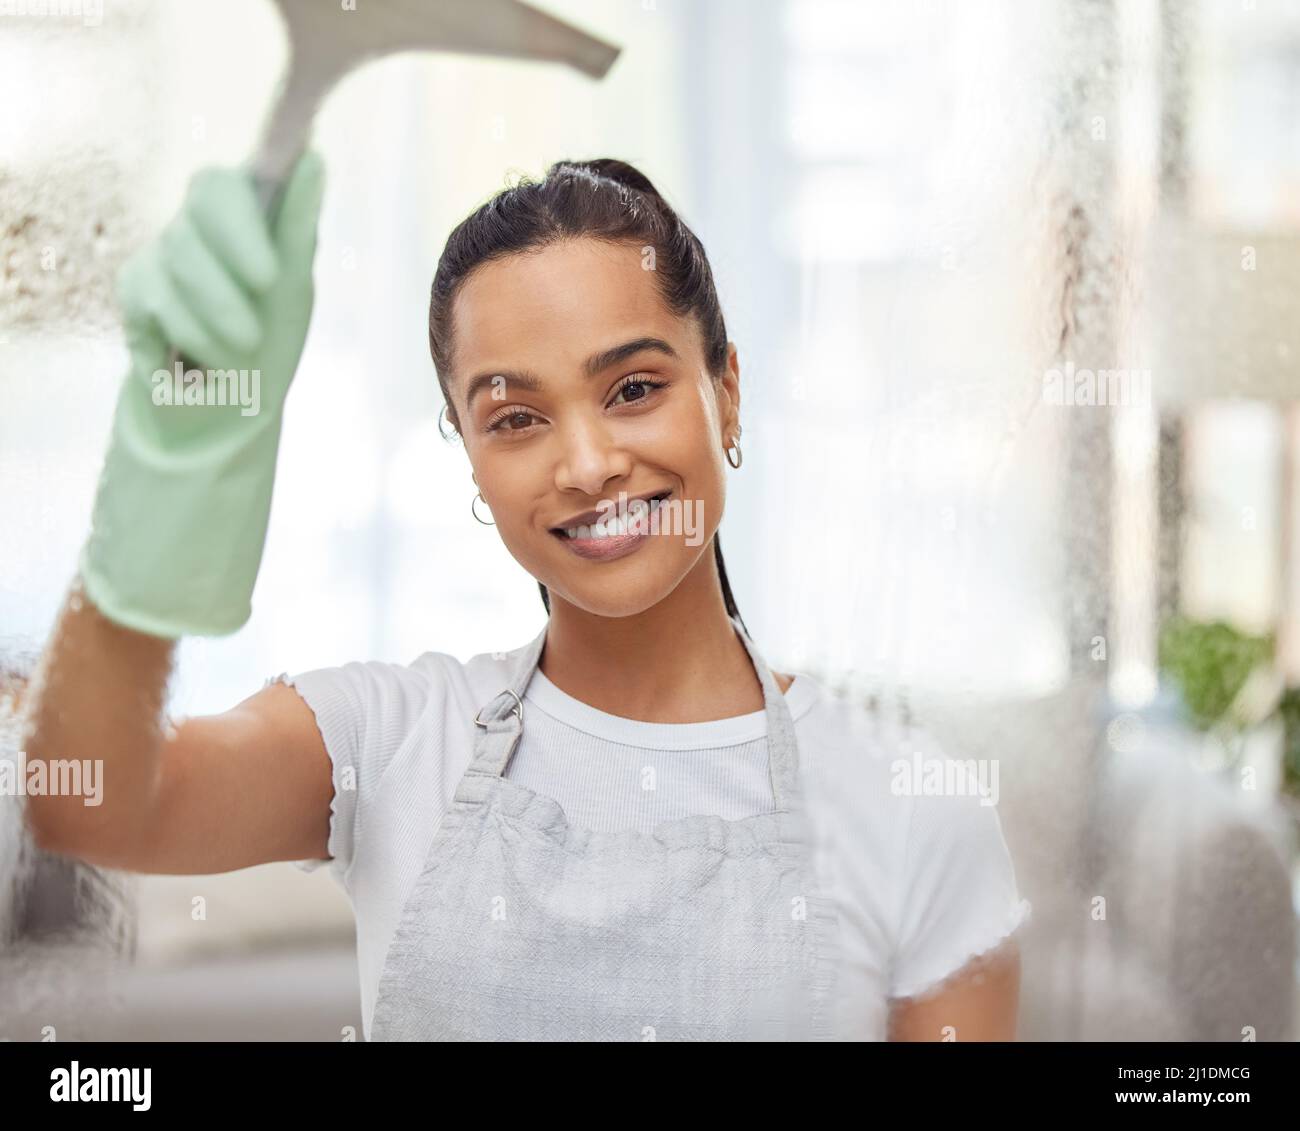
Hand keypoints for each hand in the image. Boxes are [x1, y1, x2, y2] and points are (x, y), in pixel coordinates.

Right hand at [114, 152, 324, 439]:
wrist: (231, 398)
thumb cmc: (272, 330)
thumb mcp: (295, 286)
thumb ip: (299, 227)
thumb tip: (315, 158)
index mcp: (241, 207)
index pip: (222, 186)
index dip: (241, 224)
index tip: (270, 278)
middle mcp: (196, 218)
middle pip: (192, 224)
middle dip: (226, 286)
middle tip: (253, 337)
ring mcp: (161, 248)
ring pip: (177, 268)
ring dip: (215, 324)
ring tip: (241, 353)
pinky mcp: (133, 285)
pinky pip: (155, 305)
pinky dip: (189, 341)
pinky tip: (201, 364)